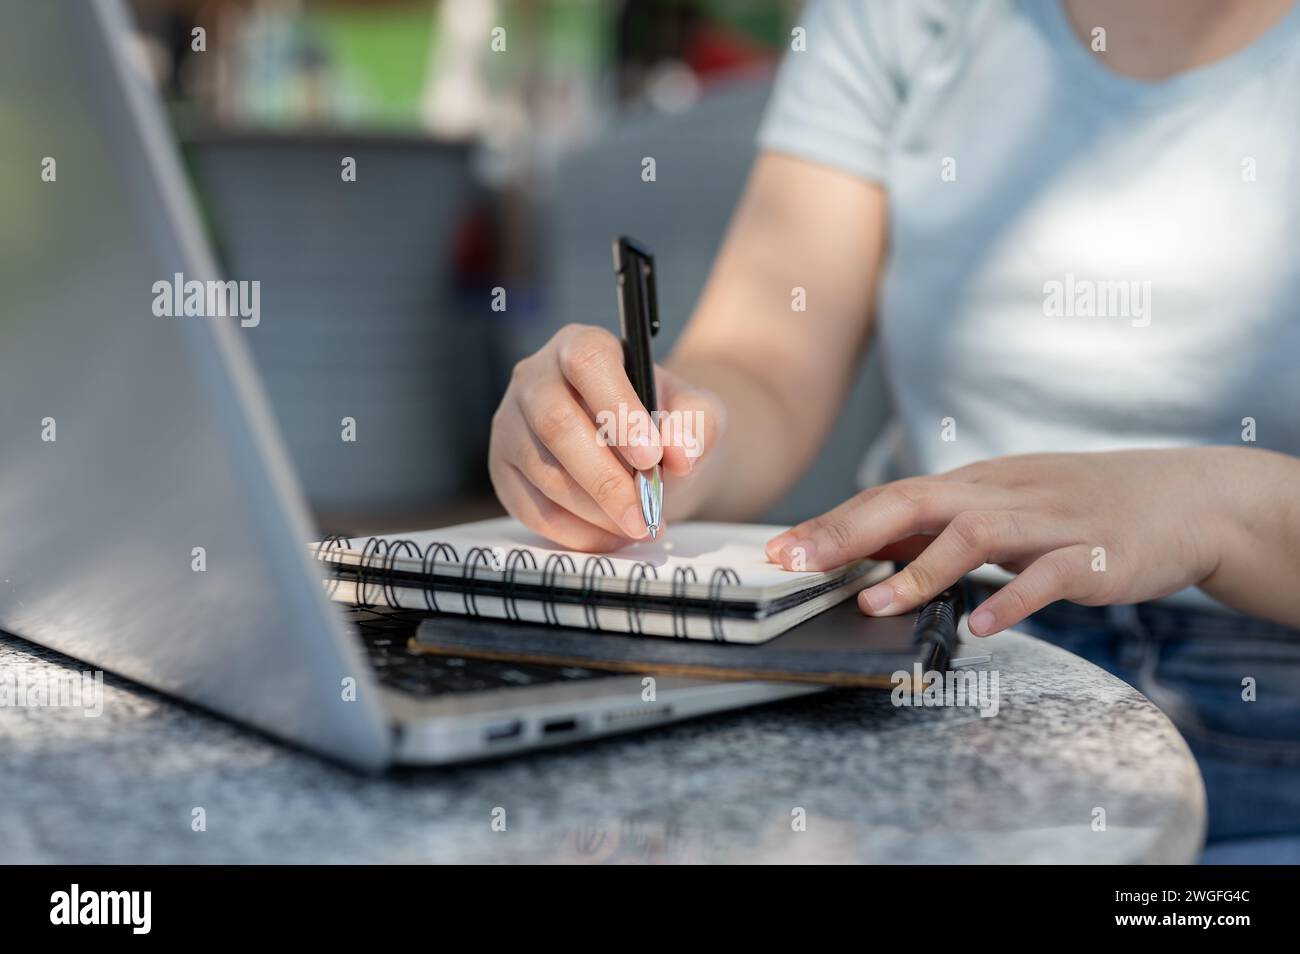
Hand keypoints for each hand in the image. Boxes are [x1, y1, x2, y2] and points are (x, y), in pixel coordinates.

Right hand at [489, 324, 723, 550]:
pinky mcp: (503, 470)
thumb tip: (678, 452)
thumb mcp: (698, 413)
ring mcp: (510, 424)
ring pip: (543, 472)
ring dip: (596, 512)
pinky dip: (576, 533)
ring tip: (639, 527)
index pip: (587, 362)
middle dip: (605, 479)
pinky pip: (531, 509)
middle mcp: (534, 378)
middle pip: (556, 424)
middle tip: (646, 514)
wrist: (642, 452)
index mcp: (581, 345)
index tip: (652, 455)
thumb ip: (698, 423)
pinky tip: (612, 536)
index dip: (617, 409)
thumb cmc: (665, 423)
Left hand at [765, 450, 1229, 634]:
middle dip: (848, 534)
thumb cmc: (1081, 507)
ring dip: (918, 571)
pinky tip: (981, 627)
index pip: (889, 496)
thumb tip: (874, 545)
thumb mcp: (1004, 506)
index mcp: (976, 485)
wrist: (1183, 499)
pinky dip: (1012, 600)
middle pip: (913, 502)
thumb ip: (943, 524)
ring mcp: (1048, 522)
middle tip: (798, 565)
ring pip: (973, 535)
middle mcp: (1003, 494)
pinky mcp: (1092, 554)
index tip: (780, 550)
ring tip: (876, 605)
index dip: (832, 523)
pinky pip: (1047, 576)